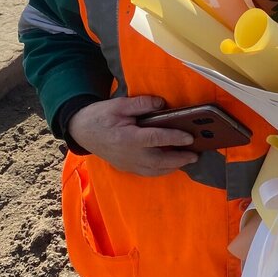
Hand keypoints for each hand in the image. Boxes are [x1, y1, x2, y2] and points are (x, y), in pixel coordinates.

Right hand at [67, 96, 198, 176]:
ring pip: (155, 170)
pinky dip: (162, 170)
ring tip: (189, 160)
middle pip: (159, 161)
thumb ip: (142, 104)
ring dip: (173, 167)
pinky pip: (148, 173)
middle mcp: (129, 155)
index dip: (174, 137)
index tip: (190, 136)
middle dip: (179, 159)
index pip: (156, 139)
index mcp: (127, 137)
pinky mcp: (126, 167)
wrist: (81, 131)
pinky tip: (172, 165)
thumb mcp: (119, 104)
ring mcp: (127, 164)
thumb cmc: (101, 116)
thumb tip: (162, 104)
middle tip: (196, 154)